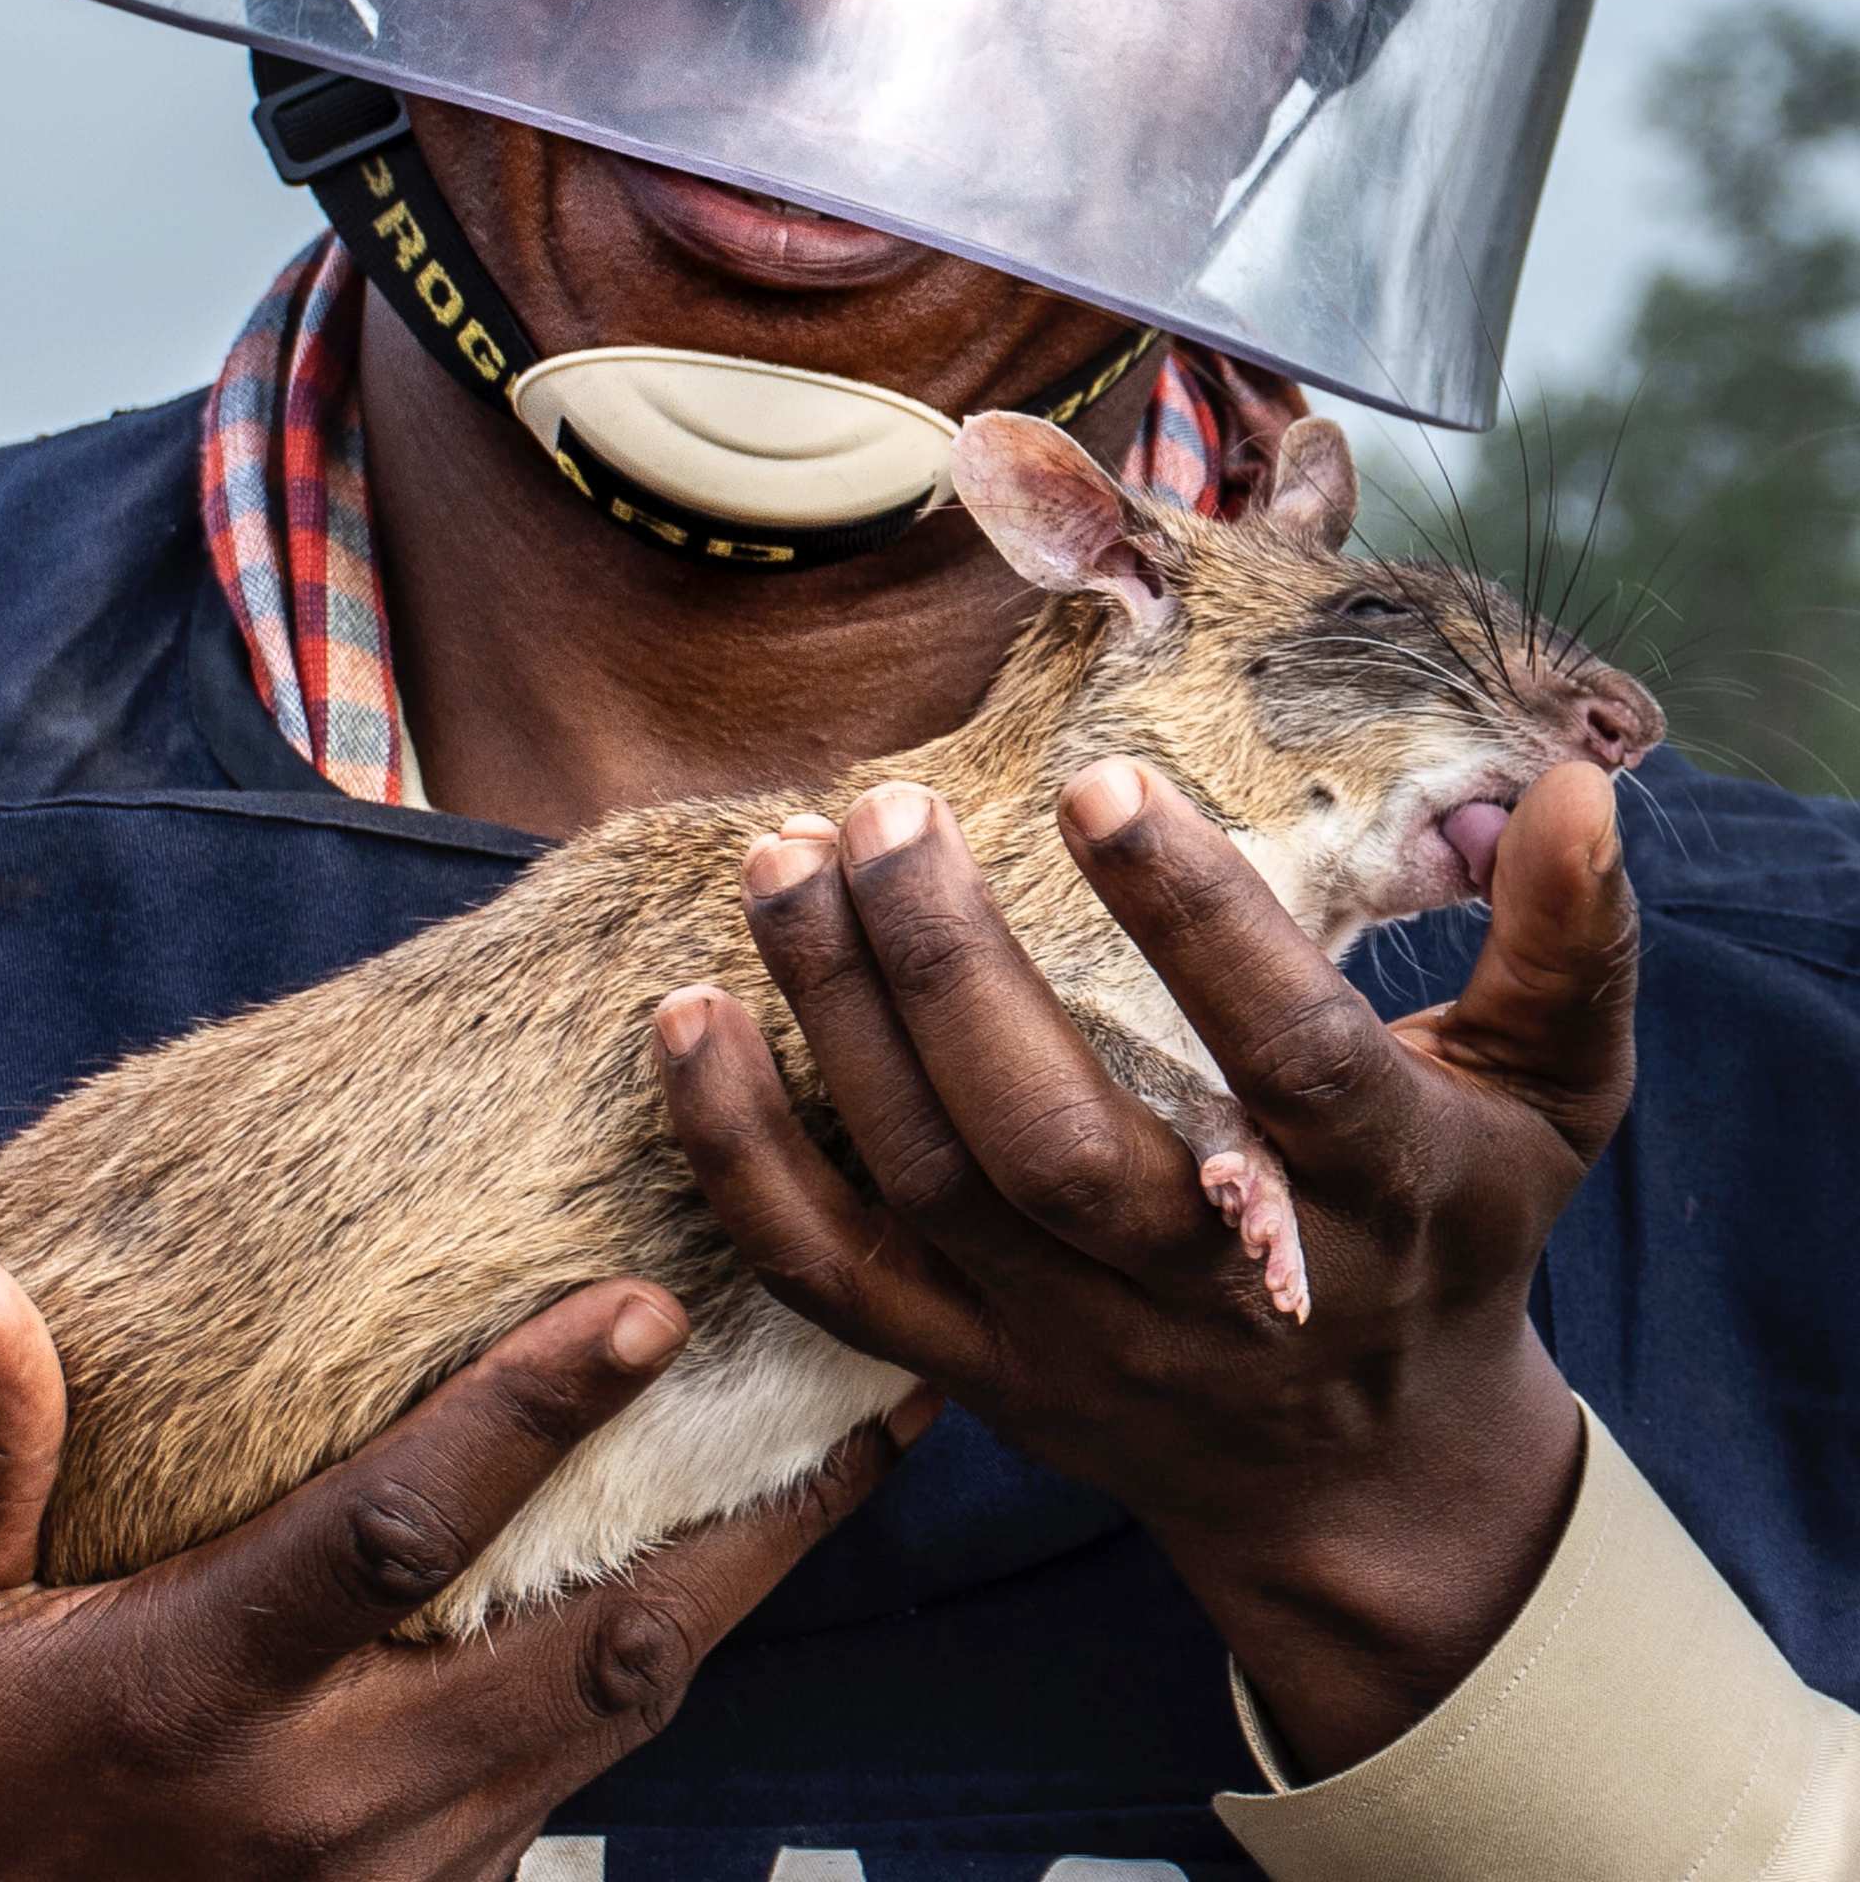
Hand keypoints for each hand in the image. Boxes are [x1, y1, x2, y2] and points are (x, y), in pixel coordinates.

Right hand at [0, 1249, 925, 1877]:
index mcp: (196, 1701)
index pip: (402, 1537)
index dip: (528, 1416)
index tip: (650, 1298)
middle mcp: (325, 1799)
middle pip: (598, 1646)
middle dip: (758, 1517)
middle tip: (881, 1377)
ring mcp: (391, 1875)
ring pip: (620, 1715)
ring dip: (747, 1583)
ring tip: (859, 1449)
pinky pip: (580, 1773)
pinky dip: (665, 1658)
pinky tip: (723, 1564)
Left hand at [654, 757, 1637, 1777]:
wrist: (1367, 1481)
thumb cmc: (1456, 1241)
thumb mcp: (1552, 1100)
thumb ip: (1571, 947)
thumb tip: (1582, 790)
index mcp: (1370, 1197)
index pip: (1284, 1060)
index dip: (1197, 928)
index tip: (1102, 788)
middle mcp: (1206, 1282)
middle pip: (1055, 1141)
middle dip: (955, 973)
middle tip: (891, 808)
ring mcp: (1072, 1336)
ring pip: (928, 1188)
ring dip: (838, 1021)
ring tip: (787, 860)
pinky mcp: (973, 1367)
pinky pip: (829, 1273)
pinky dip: (741, 1157)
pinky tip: (686, 1016)